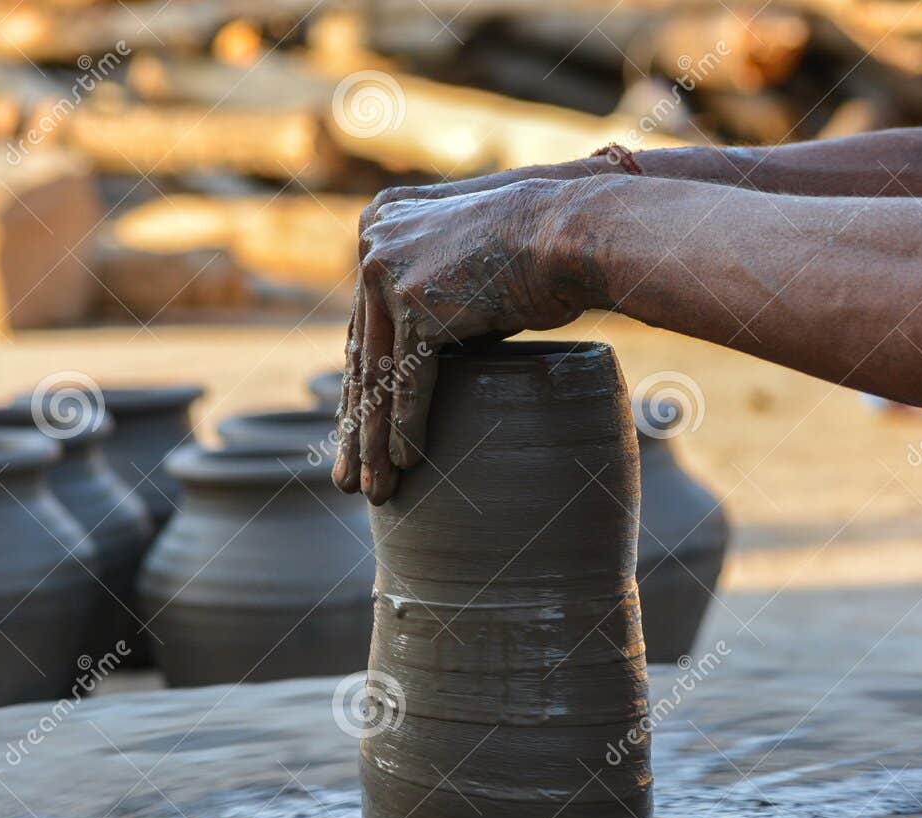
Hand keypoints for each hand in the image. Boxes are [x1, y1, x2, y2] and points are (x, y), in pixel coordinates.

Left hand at [334, 177, 598, 503]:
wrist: (573, 231)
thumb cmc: (537, 256)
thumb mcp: (465, 275)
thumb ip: (429, 303)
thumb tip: (410, 361)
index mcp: (380, 223)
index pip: (364, 326)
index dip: (358, 387)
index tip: (354, 432)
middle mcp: (374, 240)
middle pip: (362, 352)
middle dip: (357, 424)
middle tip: (349, 475)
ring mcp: (388, 270)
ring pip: (376, 373)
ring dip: (374, 440)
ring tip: (375, 491)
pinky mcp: (414, 302)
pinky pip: (407, 378)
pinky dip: (406, 425)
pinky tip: (406, 465)